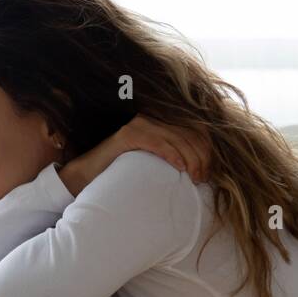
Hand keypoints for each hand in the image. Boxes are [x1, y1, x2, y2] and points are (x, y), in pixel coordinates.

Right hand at [58, 115, 210, 196]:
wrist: (88, 177)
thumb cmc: (123, 174)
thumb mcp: (155, 163)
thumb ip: (174, 157)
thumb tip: (202, 167)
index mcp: (161, 123)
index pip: (194, 129)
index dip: (207, 148)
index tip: (209, 171)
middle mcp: (151, 119)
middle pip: (188, 133)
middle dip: (201, 156)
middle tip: (203, 177)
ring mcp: (139, 125)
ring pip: (176, 138)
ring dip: (190, 158)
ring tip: (194, 176)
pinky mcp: (128, 135)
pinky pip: (157, 142)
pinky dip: (172, 155)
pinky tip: (180, 168)